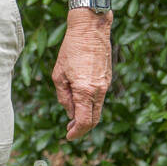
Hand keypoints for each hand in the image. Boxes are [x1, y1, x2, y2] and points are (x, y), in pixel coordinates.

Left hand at [51, 10, 112, 141]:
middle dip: (82, 128)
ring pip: (98, 109)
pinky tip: (80, 102)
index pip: (84, 121)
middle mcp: (98, 90)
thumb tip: (70, 113)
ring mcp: (105, 85)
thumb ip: (63, 97)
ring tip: (72, 118)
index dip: (76, 132)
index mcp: (85, 91)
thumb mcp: (59, 75)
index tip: (68, 136)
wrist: (90, 29)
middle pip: (94, 119)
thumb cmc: (71, 49)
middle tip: (70, 131)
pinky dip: (91, 105)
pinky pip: (100, 98)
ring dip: (86, 117)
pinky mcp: (107, 79)